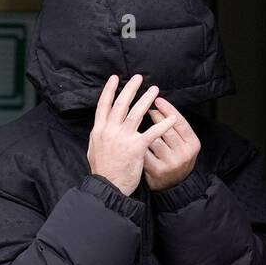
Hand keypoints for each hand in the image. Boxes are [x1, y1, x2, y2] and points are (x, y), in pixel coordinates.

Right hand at [87, 74, 175, 196]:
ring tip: (155, 90)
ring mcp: (123, 138)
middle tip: (138, 77)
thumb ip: (97, 137)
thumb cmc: (102, 172)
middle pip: (121, 104)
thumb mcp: (93, 150)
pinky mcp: (136, 148)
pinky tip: (172, 119)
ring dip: (146, 99)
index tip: (114, 78)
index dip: (109, 90)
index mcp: (98, 130)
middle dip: (130, 89)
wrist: (107, 187)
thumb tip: (98, 128)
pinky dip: (163, 125)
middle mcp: (110, 131)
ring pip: (136, 113)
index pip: (103, 105)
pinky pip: (152, 133)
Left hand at [143, 97, 200, 190]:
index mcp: (192, 144)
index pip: (180, 121)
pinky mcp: (157, 170)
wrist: (175, 185)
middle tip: (146, 108)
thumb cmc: (177, 157)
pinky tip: (134, 139)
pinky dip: (139, 144)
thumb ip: (177, 127)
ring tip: (139, 124)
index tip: (158, 99)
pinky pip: (144, 151)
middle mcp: (184, 154)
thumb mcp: (184, 143)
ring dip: (145, 131)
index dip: (168, 109)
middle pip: (167, 129)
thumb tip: (160, 103)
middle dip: (155, 116)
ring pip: (154, 140)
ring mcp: (170, 163)